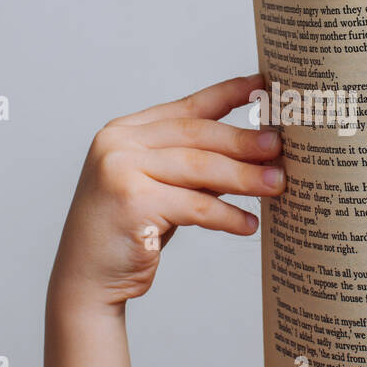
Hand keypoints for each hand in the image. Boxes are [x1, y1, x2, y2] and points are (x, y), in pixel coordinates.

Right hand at [47, 73, 284, 311]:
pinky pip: (195, 205)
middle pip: (197, 135)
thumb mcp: (162, 189)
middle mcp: (118, 142)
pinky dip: (227, 215)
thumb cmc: (130, 233)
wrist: (85, 280)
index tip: (264, 86)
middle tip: (281, 148)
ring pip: (200, 167)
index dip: (228, 94)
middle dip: (245, 142)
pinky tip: (249, 224)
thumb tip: (256, 152)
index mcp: (125, 131)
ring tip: (278, 185)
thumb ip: (195, 167)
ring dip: (245, 177)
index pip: (187, 108)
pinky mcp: (131, 202)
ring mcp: (120, 169)